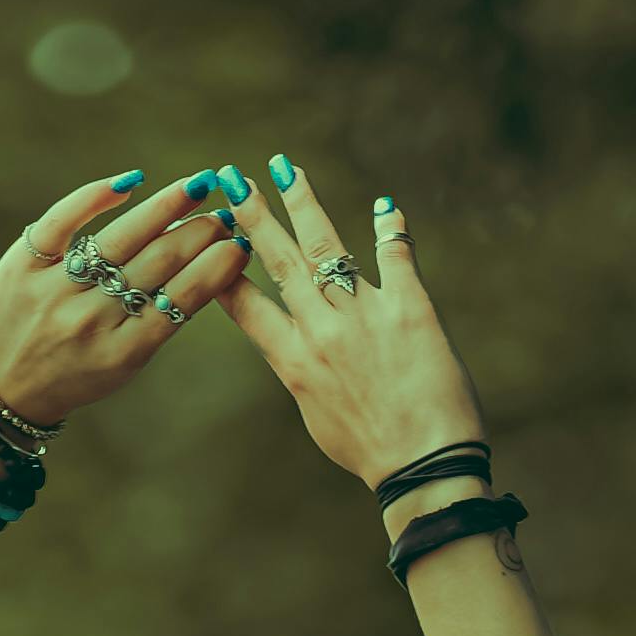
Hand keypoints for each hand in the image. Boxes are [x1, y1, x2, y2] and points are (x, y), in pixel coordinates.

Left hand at [0, 170, 252, 427]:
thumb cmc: (72, 372)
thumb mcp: (120, 365)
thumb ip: (158, 322)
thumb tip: (209, 265)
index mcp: (119, 354)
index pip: (180, 302)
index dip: (215, 269)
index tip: (241, 243)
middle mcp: (89, 321)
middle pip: (157, 265)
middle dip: (200, 234)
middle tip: (227, 212)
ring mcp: (55, 290)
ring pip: (121, 239)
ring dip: (166, 207)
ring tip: (198, 186)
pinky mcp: (24, 262)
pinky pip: (65, 219)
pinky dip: (98, 195)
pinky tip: (131, 181)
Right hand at [224, 158, 486, 489]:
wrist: (424, 468)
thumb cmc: (369, 451)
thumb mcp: (318, 414)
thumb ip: (302, 371)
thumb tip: (292, 346)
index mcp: (295, 362)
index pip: (247, 305)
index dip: (226, 267)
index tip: (211, 234)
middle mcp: (323, 331)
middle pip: (280, 260)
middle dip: (253, 214)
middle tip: (233, 176)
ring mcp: (366, 316)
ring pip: (326, 246)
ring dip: (304, 202)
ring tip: (285, 168)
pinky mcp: (410, 310)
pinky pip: (397, 257)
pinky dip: (390, 229)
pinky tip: (386, 207)